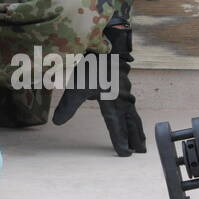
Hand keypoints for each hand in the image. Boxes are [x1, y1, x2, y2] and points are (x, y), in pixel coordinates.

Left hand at [52, 22, 145, 156]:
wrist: (107, 44)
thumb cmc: (91, 66)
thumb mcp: (77, 87)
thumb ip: (68, 107)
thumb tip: (57, 123)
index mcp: (113, 104)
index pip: (116, 127)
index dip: (120, 141)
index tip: (124, 154)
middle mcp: (123, 100)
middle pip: (131, 123)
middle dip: (135, 137)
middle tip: (140, 151)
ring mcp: (126, 91)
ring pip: (133, 114)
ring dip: (137, 127)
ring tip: (140, 139)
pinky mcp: (125, 84)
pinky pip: (132, 104)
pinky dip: (134, 114)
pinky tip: (131, 113)